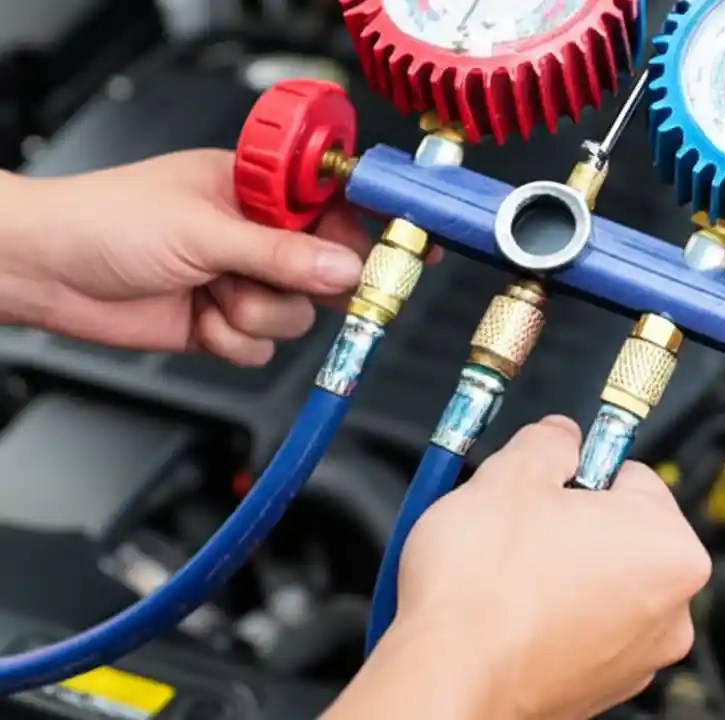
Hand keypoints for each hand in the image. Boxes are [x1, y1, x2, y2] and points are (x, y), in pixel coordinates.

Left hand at [0, 149, 435, 365]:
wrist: (45, 274)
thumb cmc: (105, 223)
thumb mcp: (204, 230)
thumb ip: (281, 254)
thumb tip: (344, 268)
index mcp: (257, 190)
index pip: (337, 204)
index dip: (378, 223)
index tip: (417, 241)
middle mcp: (256, 235)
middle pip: (329, 270)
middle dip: (308, 284)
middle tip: (304, 285)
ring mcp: (241, 280)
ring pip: (296, 315)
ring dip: (255, 314)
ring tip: (212, 294)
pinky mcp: (224, 321)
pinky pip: (262, 345)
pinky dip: (233, 340)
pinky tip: (199, 319)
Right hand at [327, 417, 711, 718]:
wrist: (446, 675)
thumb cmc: (483, 590)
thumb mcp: (510, 476)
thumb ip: (547, 442)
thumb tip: (558, 436)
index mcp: (670, 548)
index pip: (633, 475)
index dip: (580, 470)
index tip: (549, 478)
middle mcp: (671, 610)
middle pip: (619, 534)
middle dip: (572, 523)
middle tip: (520, 523)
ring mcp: (637, 657)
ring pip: (599, 584)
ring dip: (560, 571)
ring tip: (506, 571)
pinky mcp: (599, 689)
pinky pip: (580, 630)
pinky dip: (550, 617)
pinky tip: (507, 611)